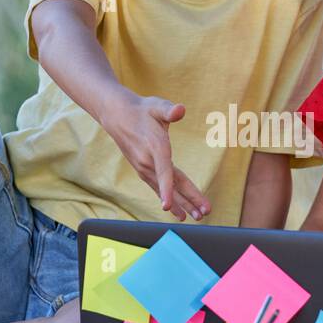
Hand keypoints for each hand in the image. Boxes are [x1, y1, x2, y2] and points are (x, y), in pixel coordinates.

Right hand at [100, 91, 211, 221]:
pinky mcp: (144, 171)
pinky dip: (170, 200)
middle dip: (188, 201)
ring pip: (167, 190)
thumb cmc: (142, 110)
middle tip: (204, 214)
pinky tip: (180, 212)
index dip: (167, 189)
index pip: (163, 171)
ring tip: (197, 217)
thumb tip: (180, 110)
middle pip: (171, 185)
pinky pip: (159, 188)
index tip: (167, 206)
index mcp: (156, 147)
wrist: (117, 115)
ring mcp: (145, 169)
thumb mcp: (156, 106)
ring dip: (182, 204)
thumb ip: (169, 110)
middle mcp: (149, 162)